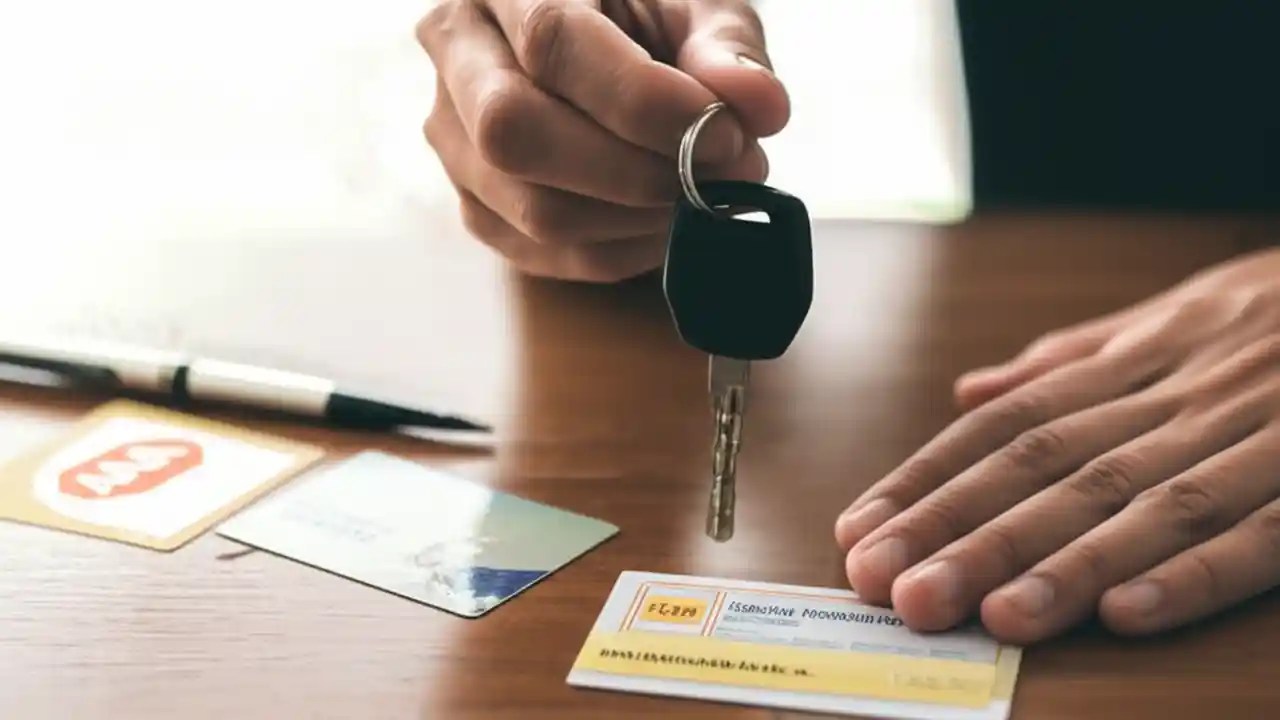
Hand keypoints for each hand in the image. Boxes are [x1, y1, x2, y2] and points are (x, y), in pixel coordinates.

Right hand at [416, 0, 785, 281]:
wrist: (605, 54)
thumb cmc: (649, 18)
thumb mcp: (697, 3)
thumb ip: (728, 45)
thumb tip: (760, 104)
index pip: (552, 42)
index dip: (644, 102)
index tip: (728, 133)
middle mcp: (457, 55)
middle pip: (514, 133)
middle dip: (635, 171)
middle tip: (723, 174)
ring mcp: (453, 139)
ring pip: (532, 209)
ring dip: (641, 218)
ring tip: (707, 194)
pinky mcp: (476, 206)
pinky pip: (546, 254)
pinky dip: (625, 250)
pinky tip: (669, 220)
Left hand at [835, 247, 1279, 643]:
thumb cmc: (1278, 310)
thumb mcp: (1173, 314)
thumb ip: (1072, 359)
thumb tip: (973, 390)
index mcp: (1135, 363)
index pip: (1007, 426)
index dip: (929, 480)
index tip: (863, 532)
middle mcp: (1179, 395)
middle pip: (1054, 467)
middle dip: (966, 531)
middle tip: (894, 588)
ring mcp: (1258, 432)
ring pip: (1145, 500)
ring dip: (1064, 563)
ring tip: (987, 615)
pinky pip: (1263, 528)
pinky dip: (1199, 570)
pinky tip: (1134, 614)